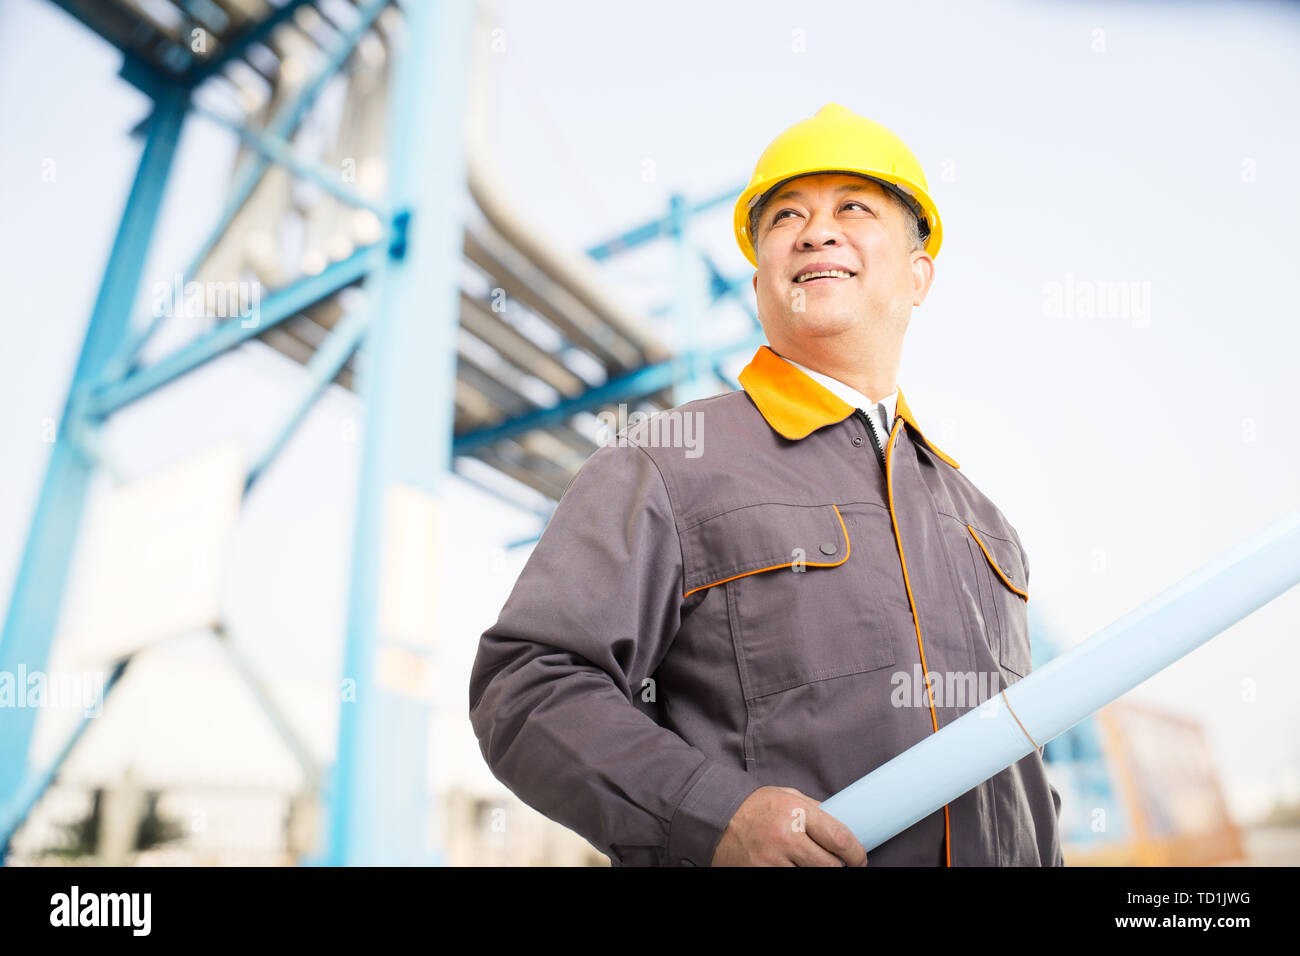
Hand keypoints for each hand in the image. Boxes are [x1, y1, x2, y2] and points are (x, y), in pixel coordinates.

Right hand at [710, 785, 868, 865]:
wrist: (714, 818)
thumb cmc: (753, 806)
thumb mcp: (785, 796)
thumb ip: (813, 809)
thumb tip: (842, 823)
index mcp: (795, 811)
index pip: (839, 838)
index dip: (856, 853)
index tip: (859, 859)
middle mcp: (786, 836)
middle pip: (830, 866)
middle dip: (840, 868)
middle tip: (841, 866)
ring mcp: (772, 859)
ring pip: (812, 876)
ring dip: (817, 872)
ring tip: (811, 863)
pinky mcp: (761, 873)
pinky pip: (790, 880)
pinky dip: (795, 874)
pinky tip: (793, 867)